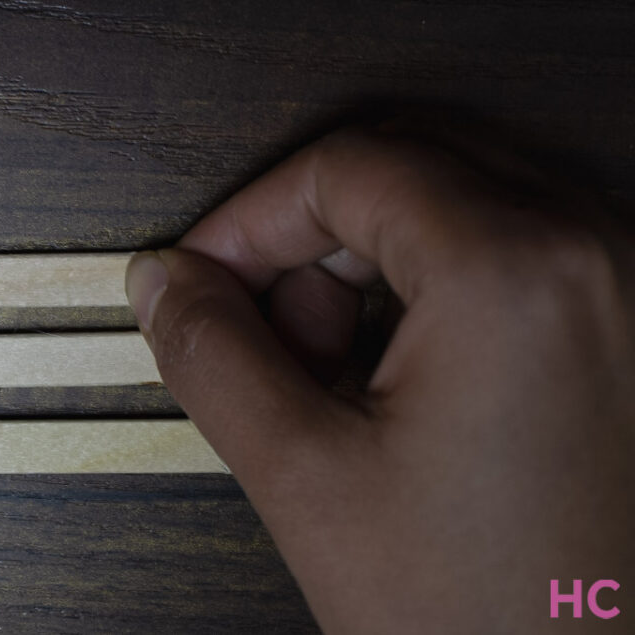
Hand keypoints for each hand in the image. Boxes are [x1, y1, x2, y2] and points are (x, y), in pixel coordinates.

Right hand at [125, 127, 634, 632]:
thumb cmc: (498, 619)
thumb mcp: (309, 480)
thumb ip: (213, 358)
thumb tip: (167, 286)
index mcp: (516, 273)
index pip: (345, 167)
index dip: (248, 219)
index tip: (204, 275)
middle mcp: (592, 259)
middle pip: (403, 171)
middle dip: (308, 243)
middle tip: (262, 332)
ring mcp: (623, 295)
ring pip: (454, 210)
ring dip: (366, 270)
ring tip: (329, 382)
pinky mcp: (623, 336)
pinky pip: (506, 259)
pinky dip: (428, 295)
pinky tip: (393, 389)